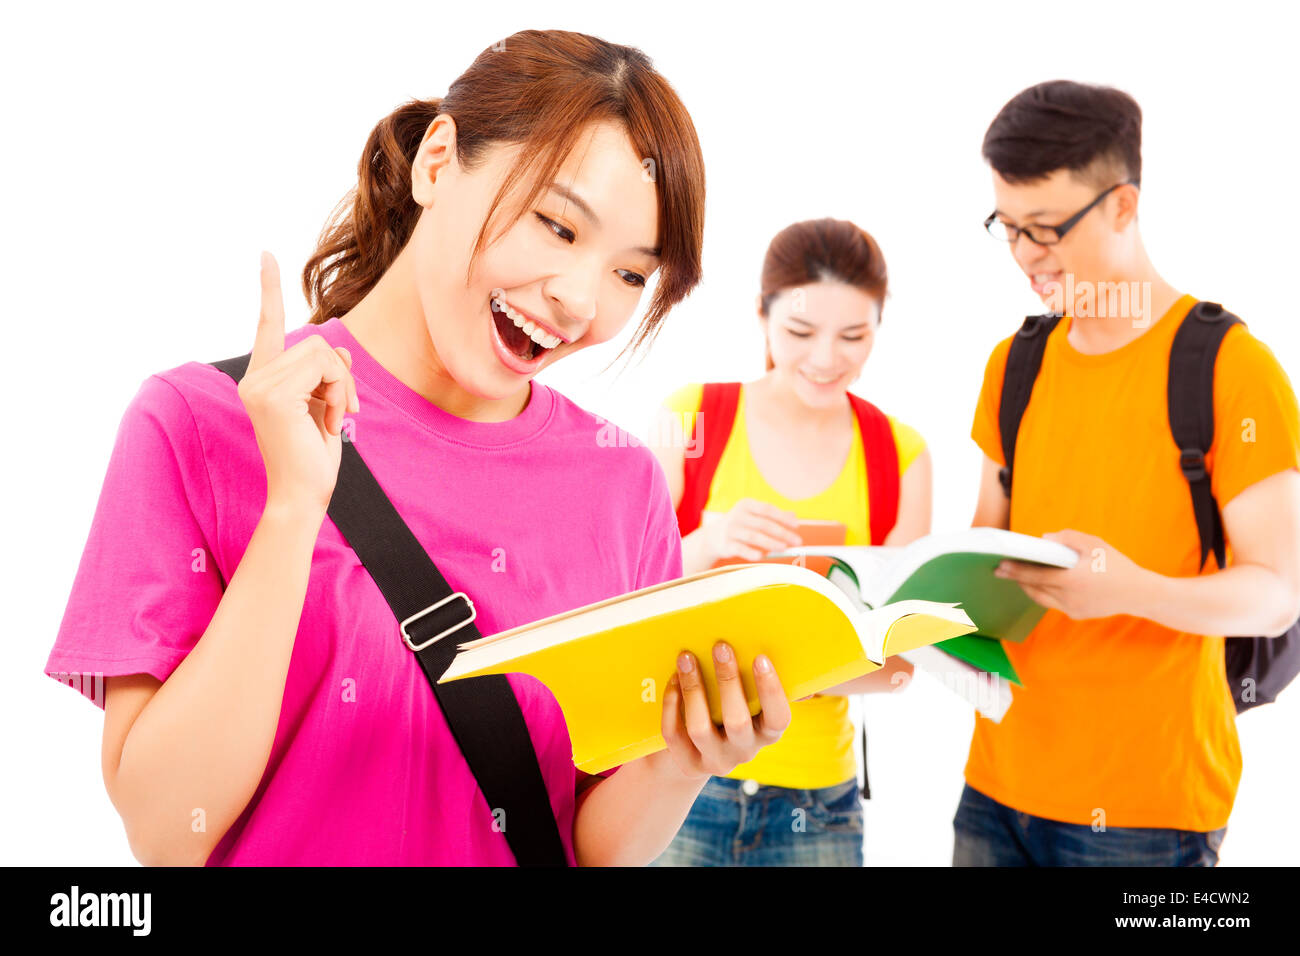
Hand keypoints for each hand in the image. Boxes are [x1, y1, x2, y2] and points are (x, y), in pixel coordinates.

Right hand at [239, 252, 359, 514]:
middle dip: (340, 375)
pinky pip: (324, 368)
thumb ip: (327, 375)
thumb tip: (339, 351)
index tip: (266, 254)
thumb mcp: (325, 406)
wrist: (303, 495)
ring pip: (322, 353)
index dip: (269, 290)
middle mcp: (254, 379)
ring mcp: (259, 386)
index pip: (267, 326)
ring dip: (341, 385)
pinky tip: (329, 422)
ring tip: (334, 418)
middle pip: (315, 342)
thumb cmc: (313, 457)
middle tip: (342, 410)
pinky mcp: (272, 395)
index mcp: (263, 380)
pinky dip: (338, 392)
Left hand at [653, 641, 791, 779]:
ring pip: (700, 728)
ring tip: (686, 658)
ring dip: (693, 689)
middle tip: (720, 647)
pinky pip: (675, 734)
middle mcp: (744, 750)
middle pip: (737, 722)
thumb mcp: (749, 700)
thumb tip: (768, 642)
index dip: (771, 690)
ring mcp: (715, 760)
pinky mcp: (689, 764)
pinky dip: (671, 704)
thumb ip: (756, 680)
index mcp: (768, 731)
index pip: (778, 717)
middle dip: (728, 681)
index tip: (760, 658)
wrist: (697, 747)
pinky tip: (673, 680)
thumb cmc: (730, 707)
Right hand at [702, 498, 802, 562]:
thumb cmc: (741, 525)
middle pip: (763, 524)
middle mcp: (737, 515)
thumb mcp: (755, 517)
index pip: (767, 509)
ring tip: (784, 548)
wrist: (714, 537)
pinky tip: (762, 556)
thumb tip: (794, 517)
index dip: (783, 517)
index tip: (797, 526)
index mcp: (746, 505)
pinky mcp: (726, 544)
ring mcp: (730, 530)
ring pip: (753, 536)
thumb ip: (773, 516)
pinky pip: (741, 549)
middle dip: (782, 533)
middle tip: (797, 541)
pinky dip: (751, 552)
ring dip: (771, 543)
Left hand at [994, 529, 1151, 620]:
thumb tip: (1044, 539)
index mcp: (1073, 579)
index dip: (1016, 570)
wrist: (1140, 594)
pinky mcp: (1076, 615)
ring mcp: (1072, 609)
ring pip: (1042, 598)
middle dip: (1017, 578)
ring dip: (1029, 587)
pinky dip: (1045, 592)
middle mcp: (1069, 597)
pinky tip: (1041, 583)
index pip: (1035, 575)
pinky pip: (1054, 603)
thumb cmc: (1117, 565)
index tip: (1000, 565)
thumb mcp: (1095, 544)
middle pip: (1034, 588)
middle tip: (1001, 569)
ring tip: (1018, 575)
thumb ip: (1068, 538)